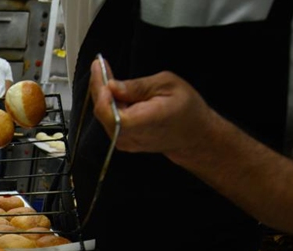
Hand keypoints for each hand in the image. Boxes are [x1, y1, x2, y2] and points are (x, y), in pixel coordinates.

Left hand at [89, 58, 216, 156]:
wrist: (194, 135)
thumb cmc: (185, 108)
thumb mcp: (167, 85)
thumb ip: (137, 87)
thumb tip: (112, 86)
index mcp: (143, 122)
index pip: (109, 112)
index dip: (100, 89)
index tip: (99, 67)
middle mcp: (130, 136)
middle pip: (102, 112)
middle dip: (99, 87)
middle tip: (99, 65)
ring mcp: (125, 142)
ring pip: (103, 116)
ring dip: (102, 94)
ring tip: (105, 74)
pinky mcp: (123, 141)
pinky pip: (109, 120)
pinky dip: (108, 103)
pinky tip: (113, 90)